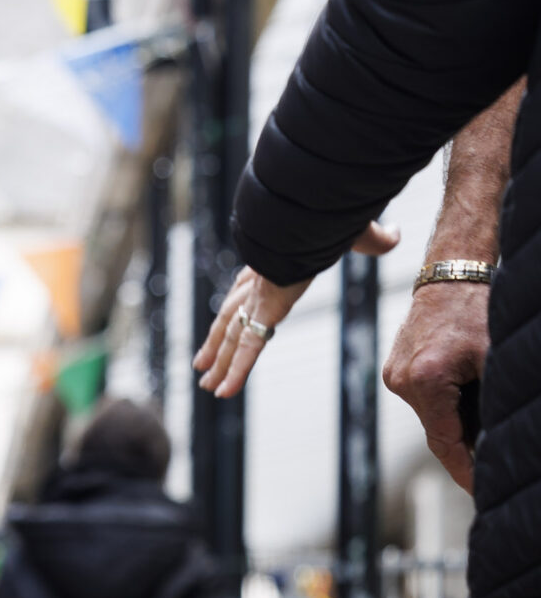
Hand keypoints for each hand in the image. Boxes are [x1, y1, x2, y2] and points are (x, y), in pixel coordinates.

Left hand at [194, 221, 398, 396]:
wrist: (316, 205)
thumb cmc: (334, 211)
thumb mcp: (358, 231)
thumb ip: (375, 239)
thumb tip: (396, 234)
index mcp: (275, 262)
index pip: (252, 291)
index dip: (240, 307)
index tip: (229, 320)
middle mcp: (259, 280)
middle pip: (232, 317)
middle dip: (217, 341)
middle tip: (201, 362)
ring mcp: (259, 295)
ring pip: (232, 336)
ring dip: (219, 361)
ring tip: (205, 384)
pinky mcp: (268, 308)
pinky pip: (248, 346)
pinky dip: (236, 371)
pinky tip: (222, 392)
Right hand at [384, 279, 488, 492]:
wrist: (453, 275)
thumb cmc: (479, 310)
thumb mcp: (497, 358)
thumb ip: (495, 401)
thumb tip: (503, 437)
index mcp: (427, 381)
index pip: (446, 442)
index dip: (465, 470)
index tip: (480, 490)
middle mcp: (403, 382)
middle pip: (436, 433)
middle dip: (463, 453)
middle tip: (488, 471)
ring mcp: (395, 376)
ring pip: (430, 417)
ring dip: (455, 428)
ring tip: (482, 438)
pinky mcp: (395, 369)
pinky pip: (423, 400)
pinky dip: (445, 409)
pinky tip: (466, 407)